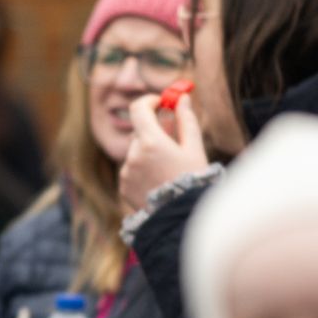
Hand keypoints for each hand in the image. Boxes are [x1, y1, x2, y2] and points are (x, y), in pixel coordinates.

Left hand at [118, 92, 208, 214]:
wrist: (181, 218)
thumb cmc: (193, 181)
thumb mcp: (194, 149)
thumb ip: (186, 120)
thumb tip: (182, 98)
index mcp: (150, 142)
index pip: (138, 109)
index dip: (149, 101)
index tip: (160, 103)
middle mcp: (133, 155)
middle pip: (140, 132)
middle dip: (155, 132)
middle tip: (174, 140)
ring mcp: (126, 172)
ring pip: (136, 152)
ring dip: (150, 153)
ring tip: (169, 171)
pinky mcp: (123, 186)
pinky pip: (132, 170)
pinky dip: (143, 170)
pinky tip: (160, 183)